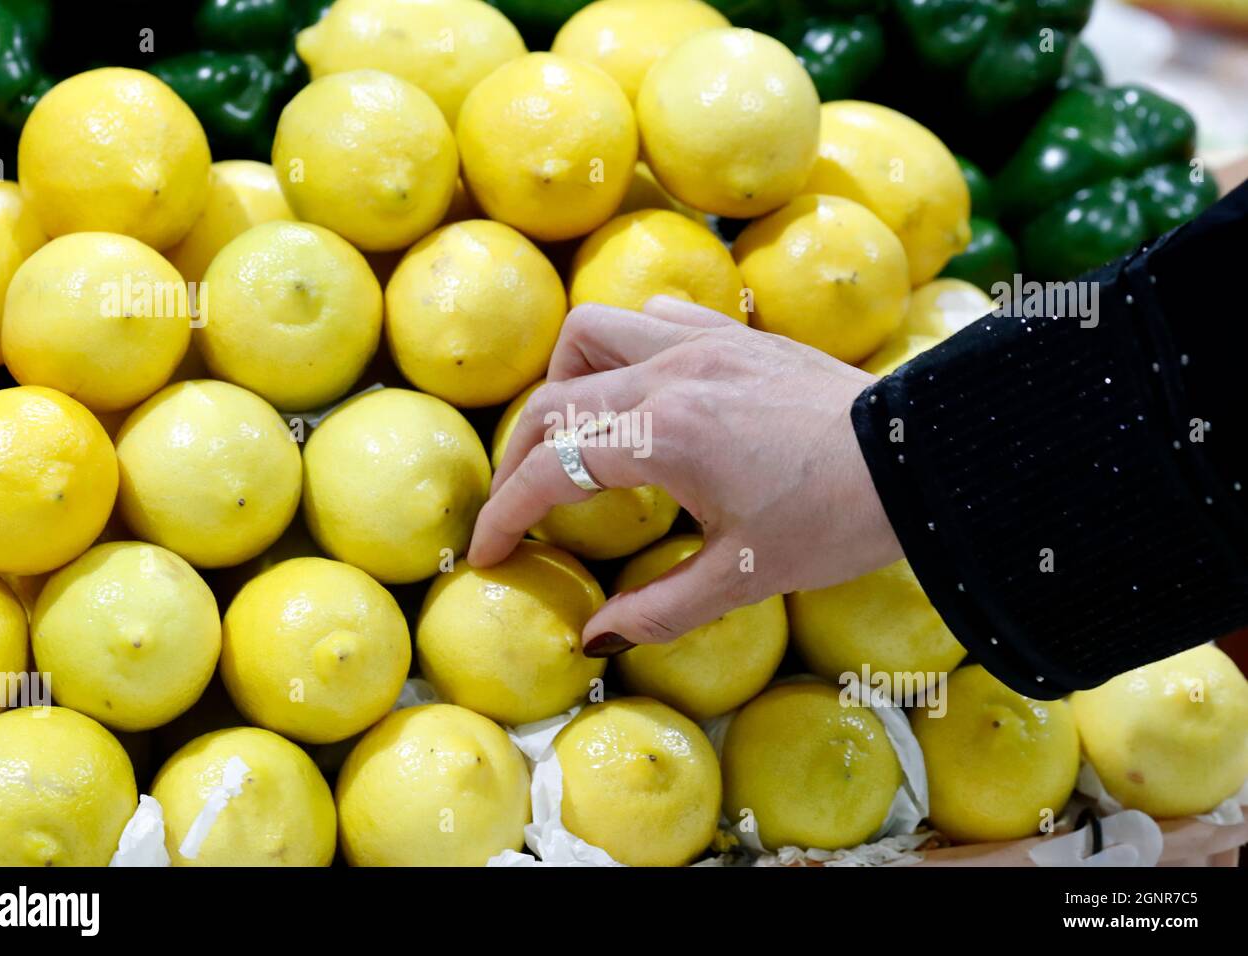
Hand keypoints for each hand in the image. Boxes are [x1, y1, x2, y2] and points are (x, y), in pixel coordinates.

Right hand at [468, 296, 902, 654]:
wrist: (921, 458)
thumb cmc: (837, 519)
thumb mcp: (743, 577)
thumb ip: (657, 611)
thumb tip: (595, 641)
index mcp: (662, 434)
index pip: (549, 467)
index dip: (505, 514)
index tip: (488, 551)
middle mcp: (669, 373)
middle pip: (553, 399)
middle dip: (520, 456)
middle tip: (521, 508)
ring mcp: (703, 343)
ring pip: (592, 332)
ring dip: (566, 383)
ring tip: (578, 436)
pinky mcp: (736, 334)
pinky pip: (654, 317)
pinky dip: (626, 349)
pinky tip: (644, 393)